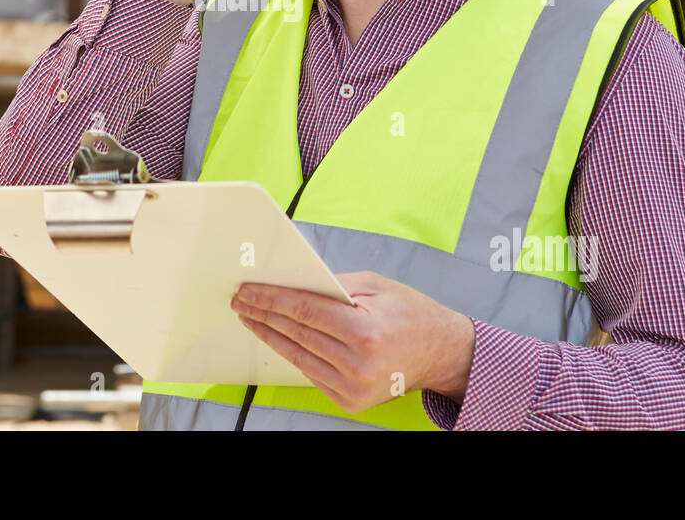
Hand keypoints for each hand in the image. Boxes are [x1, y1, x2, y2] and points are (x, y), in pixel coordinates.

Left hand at [231, 271, 475, 412]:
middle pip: (296, 334)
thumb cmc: (412, 314)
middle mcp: (358, 364)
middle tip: (241, 301)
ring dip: (270, 335)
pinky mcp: (350, 401)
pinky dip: (293, 353)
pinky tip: (278, 337)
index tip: (248, 291)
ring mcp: (353, 387)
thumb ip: (334, 286)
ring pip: (298, 356)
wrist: (442, 353)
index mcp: (365, 332)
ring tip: (251, 318)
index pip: (305, 311)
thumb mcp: (376, 287)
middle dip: (263, 314)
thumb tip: (294, 283)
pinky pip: (311, 373)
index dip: (271, 300)